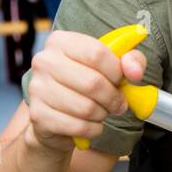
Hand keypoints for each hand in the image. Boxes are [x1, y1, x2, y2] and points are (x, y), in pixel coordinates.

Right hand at [24, 30, 145, 154]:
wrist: (56, 115)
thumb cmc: (86, 84)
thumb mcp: (112, 65)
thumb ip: (130, 61)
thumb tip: (134, 71)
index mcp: (60, 41)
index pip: (96, 53)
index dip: (116, 71)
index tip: (123, 81)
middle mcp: (44, 61)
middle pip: (92, 82)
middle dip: (113, 97)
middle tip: (118, 104)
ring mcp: (37, 88)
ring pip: (86, 107)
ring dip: (102, 114)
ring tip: (102, 112)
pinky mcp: (38, 115)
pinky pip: (77, 126)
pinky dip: (92, 129)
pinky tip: (91, 125)